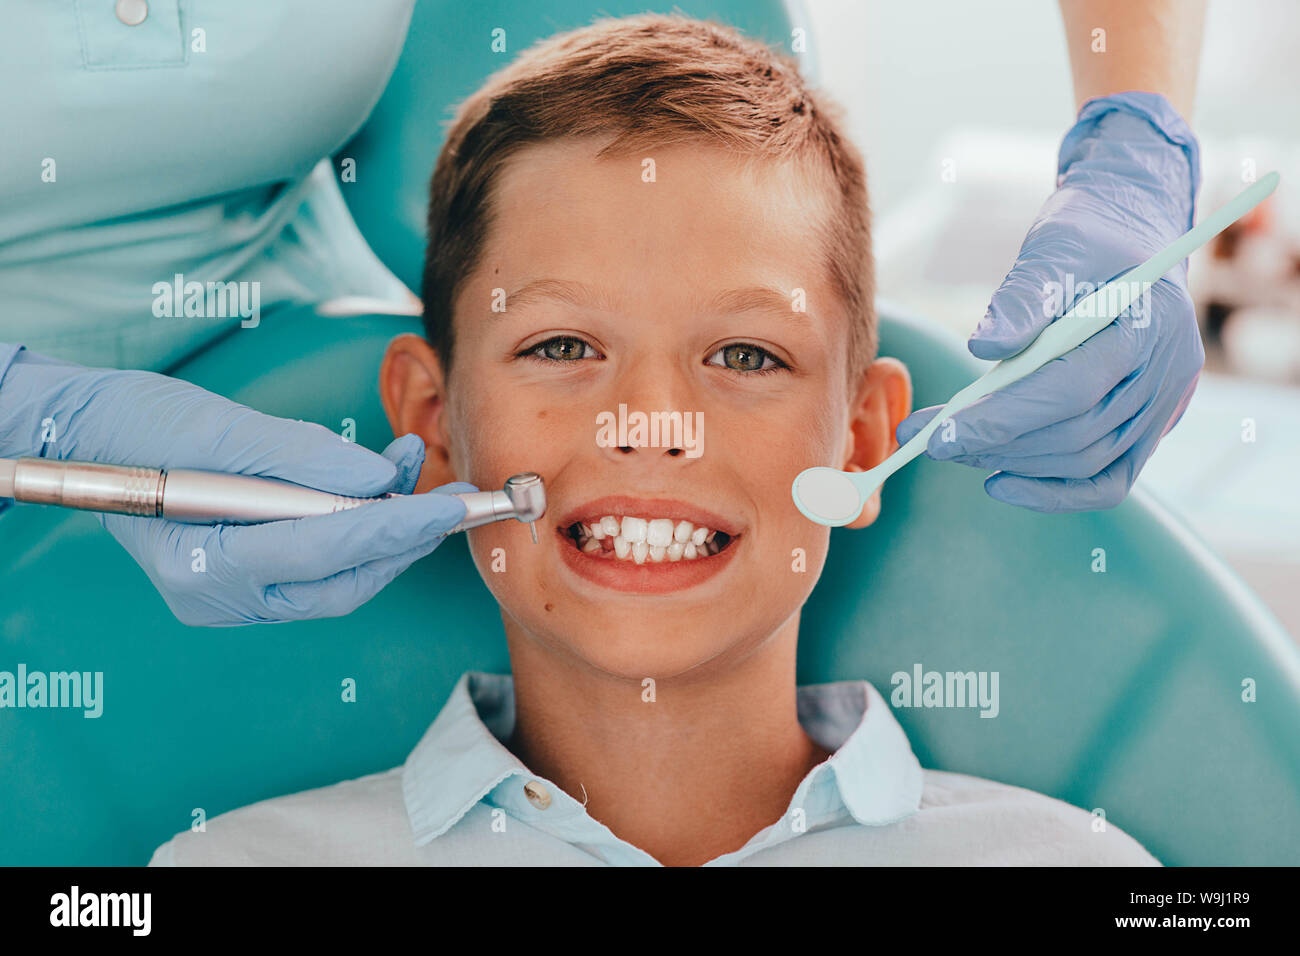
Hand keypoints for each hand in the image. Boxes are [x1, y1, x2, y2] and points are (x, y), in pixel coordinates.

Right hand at [0, 348, 469, 624]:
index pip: (322, 553)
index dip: (393, 527)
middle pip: (342, 583)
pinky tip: (381, 484)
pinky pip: (322, 565)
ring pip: (340, 579)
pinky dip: (359, 528)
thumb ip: (301, 458)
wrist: (87, 434)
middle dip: (405, 540)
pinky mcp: (249, 577)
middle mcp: (221, 598)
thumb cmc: (136, 426)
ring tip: (419, 473)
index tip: (448, 505)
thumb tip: (377, 477)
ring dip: (389, 530)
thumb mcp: (218, 427)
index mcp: (202, 569)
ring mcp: (235, 595)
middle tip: (455, 496)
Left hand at [897, 92, 1204, 511]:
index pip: (1069, 391)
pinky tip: (1000, 482)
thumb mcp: (1053, 249)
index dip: (999, 418)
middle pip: (1075, 434)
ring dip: (1013, 462)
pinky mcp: (1152, 426)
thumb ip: (1022, 299)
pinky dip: (1055, 491)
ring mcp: (1166, 406)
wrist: (1131, 237)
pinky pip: (1107, 478)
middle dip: (994, 443)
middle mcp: (1167, 374)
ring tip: (954, 448)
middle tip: (929, 440)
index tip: (936, 433)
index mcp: (1148, 325)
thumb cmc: (1086, 238)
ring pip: (1086, 460)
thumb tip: (983, 348)